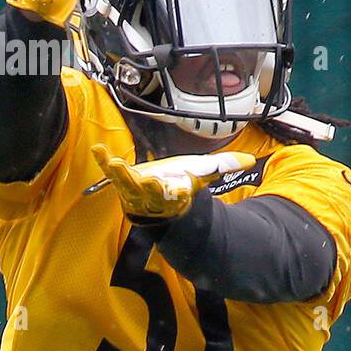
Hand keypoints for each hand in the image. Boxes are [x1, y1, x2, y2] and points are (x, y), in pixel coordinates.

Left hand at [90, 144, 257, 218]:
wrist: (159, 202)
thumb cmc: (181, 184)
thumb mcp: (202, 174)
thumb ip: (224, 166)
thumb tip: (250, 160)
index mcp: (177, 194)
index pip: (179, 195)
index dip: (179, 192)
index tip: (182, 189)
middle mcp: (155, 195)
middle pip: (152, 193)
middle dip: (150, 188)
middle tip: (149, 181)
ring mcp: (135, 191)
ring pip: (128, 186)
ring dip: (122, 175)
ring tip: (116, 164)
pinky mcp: (121, 182)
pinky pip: (110, 174)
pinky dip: (103, 161)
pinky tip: (99, 149)